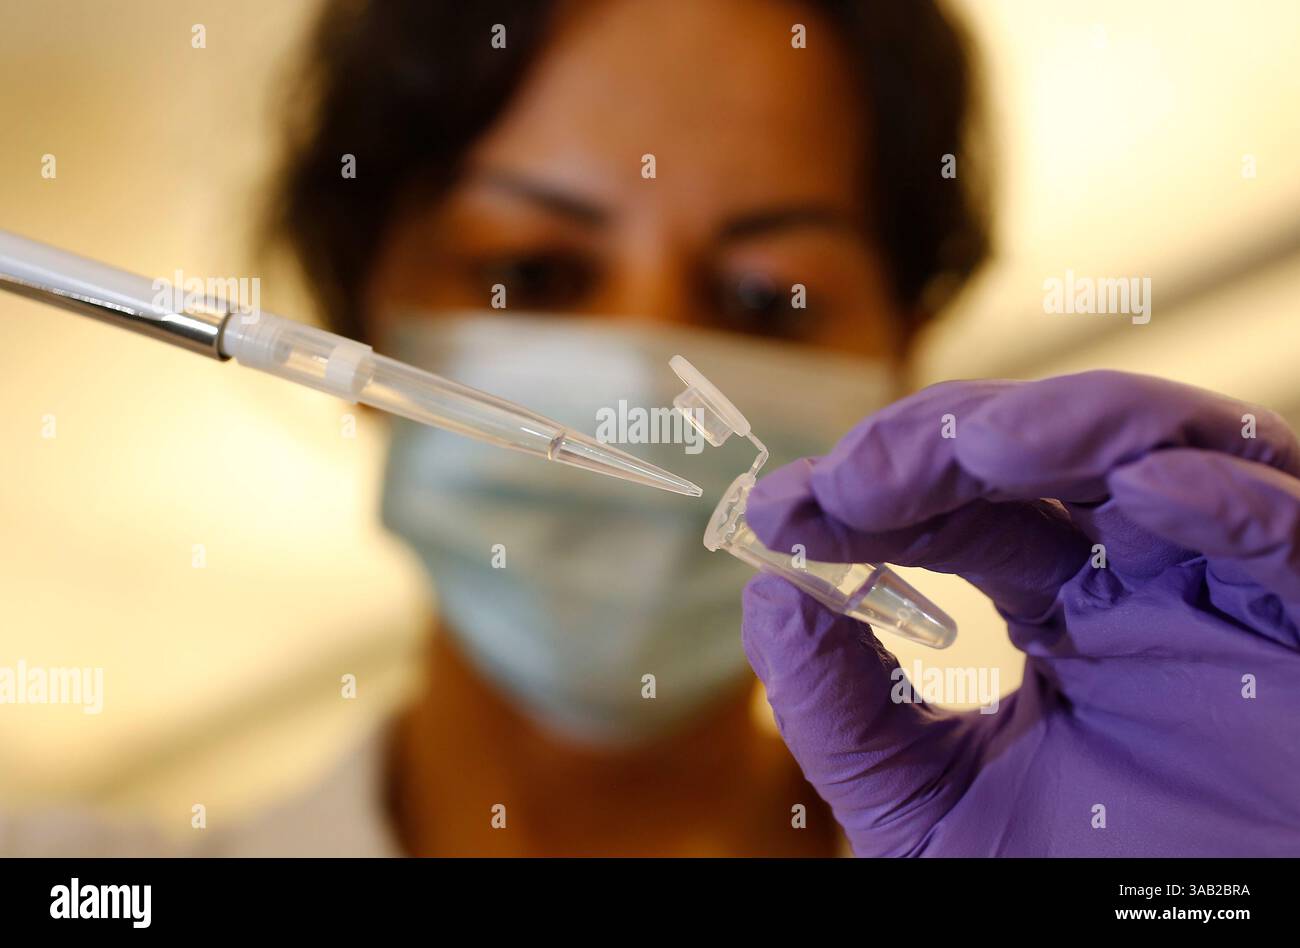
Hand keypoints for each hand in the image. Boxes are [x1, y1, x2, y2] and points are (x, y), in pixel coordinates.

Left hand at [741, 371, 1299, 855]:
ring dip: (1077, 429)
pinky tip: (1156, 492)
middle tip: (856, 473)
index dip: (875, 493)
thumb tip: (769, 595)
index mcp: (1062, 614)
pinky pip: (1292, 549)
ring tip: (983, 449)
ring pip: (1170, 456)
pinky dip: (1237, 508)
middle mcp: (1142, 587)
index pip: (962, 513)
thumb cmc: (1074, 897)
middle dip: (949, 445)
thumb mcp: (923, 811)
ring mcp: (1228, 603)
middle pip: (1052, 459)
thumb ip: (842, 714)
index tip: (783, 507)